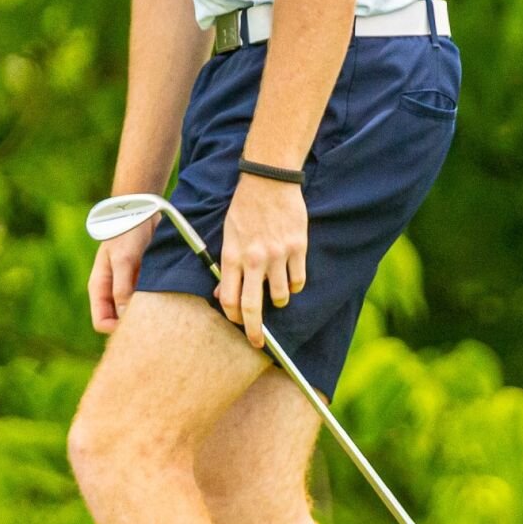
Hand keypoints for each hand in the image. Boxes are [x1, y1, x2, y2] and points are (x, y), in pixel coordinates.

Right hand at [87, 216, 155, 333]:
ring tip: (165, 313)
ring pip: (136, 313)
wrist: (142, 211)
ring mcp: (129, 287)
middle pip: (119, 322)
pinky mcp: (145, 282)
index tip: (138, 325)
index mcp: (100, 288)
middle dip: (134, 325)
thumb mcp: (123, 259)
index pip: (102, 322)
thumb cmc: (127, 232)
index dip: (116, 328)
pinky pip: (150, 301)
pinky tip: (171, 301)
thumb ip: (122, 287)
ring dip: (149, 315)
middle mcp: (113, 292)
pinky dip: (159, 304)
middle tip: (155, 324)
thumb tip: (125, 317)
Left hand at [215, 173, 307, 348]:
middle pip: (253, 307)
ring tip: (277, 295)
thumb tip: (224, 292)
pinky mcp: (297, 248)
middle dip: (254, 332)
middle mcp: (254, 259)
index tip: (238, 324)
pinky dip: (294, 284)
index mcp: (232, 255)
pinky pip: (298, 280)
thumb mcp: (228, 233)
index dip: (233, 318)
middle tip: (258, 343)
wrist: (269, 180)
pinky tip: (289, 276)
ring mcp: (278, 254)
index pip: (230, 299)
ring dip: (279, 301)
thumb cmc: (245, 207)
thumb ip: (228, 264)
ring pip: (281, 297)